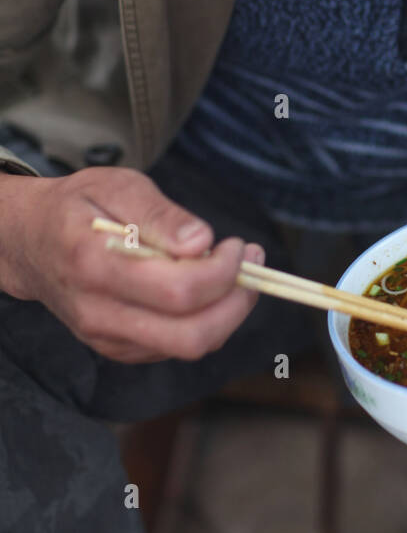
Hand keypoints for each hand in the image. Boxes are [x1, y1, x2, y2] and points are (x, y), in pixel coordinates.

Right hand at [0, 166, 264, 362]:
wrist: (30, 242)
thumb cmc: (78, 205)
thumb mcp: (116, 185)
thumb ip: (159, 213)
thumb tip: (202, 242)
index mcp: (95, 265)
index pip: (178, 291)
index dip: (222, 273)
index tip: (237, 245)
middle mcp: (98, 313)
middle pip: (190, 336)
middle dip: (236, 303)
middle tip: (250, 264)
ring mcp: (106, 337)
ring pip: (187, 347)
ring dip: (226, 313)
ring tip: (235, 271)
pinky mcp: (117, 348)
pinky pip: (174, 347)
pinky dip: (203, 321)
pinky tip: (206, 288)